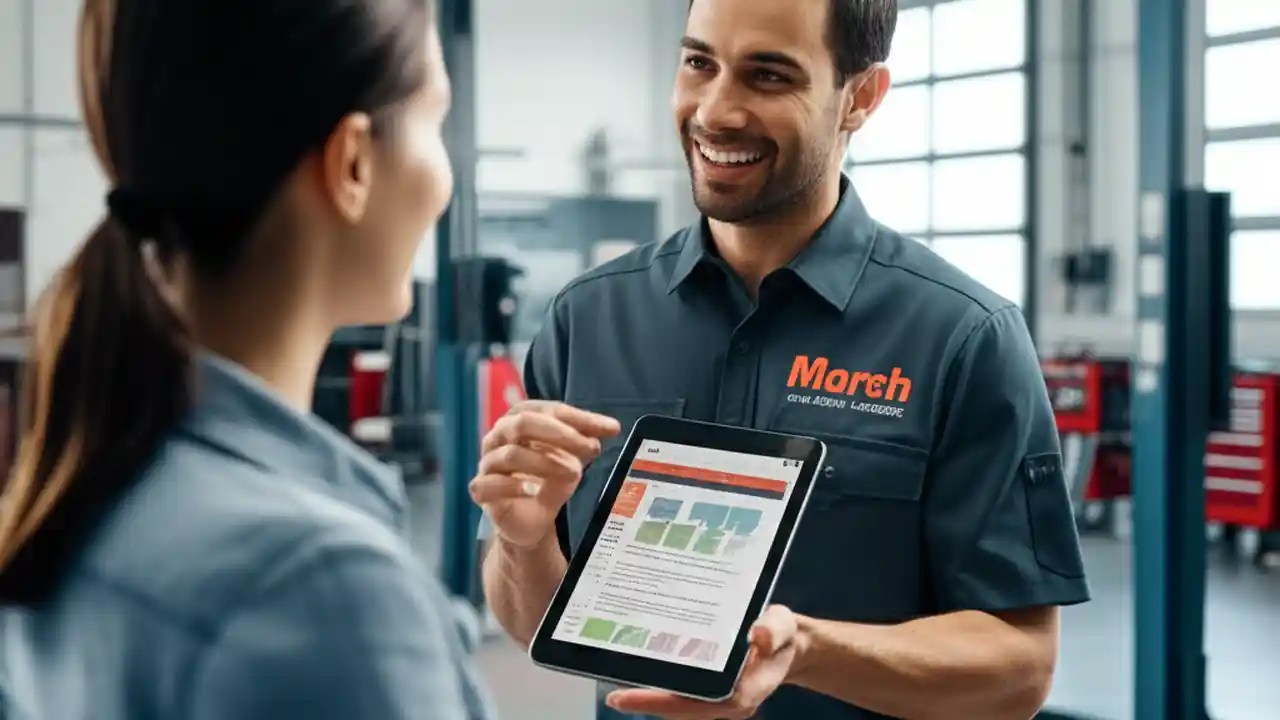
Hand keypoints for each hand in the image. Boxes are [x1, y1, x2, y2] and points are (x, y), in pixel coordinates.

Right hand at [469, 400, 619, 547]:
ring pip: (510, 454)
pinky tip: (535, 491)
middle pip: (523, 423)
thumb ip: (586, 440)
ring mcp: (488, 463)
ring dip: (545, 462)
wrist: (532, 520)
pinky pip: (490, 484)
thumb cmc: (549, 480)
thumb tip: (609, 428)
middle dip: (560, 433)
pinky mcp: (481, 491)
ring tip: (574, 473)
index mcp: (520, 420)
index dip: (579, 417)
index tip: (609, 428)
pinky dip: (514, 486)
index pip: (548, 409)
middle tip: (589, 446)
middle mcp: (499, 436)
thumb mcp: (573, 459)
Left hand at [605, 605, 800, 718]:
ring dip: (653, 699)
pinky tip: (643, 674)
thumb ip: (775, 629)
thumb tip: (759, 633)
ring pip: (681, 707)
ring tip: (621, 688)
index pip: (700, 703)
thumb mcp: (783, 624)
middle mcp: (729, 703)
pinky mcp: (714, 693)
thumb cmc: (783, 634)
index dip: (663, 703)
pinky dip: (664, 689)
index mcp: (745, 692)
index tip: (630, 696)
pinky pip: (685, 697)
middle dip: (648, 704)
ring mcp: (721, 701)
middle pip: (683, 710)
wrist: (790, 645)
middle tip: (615, 696)